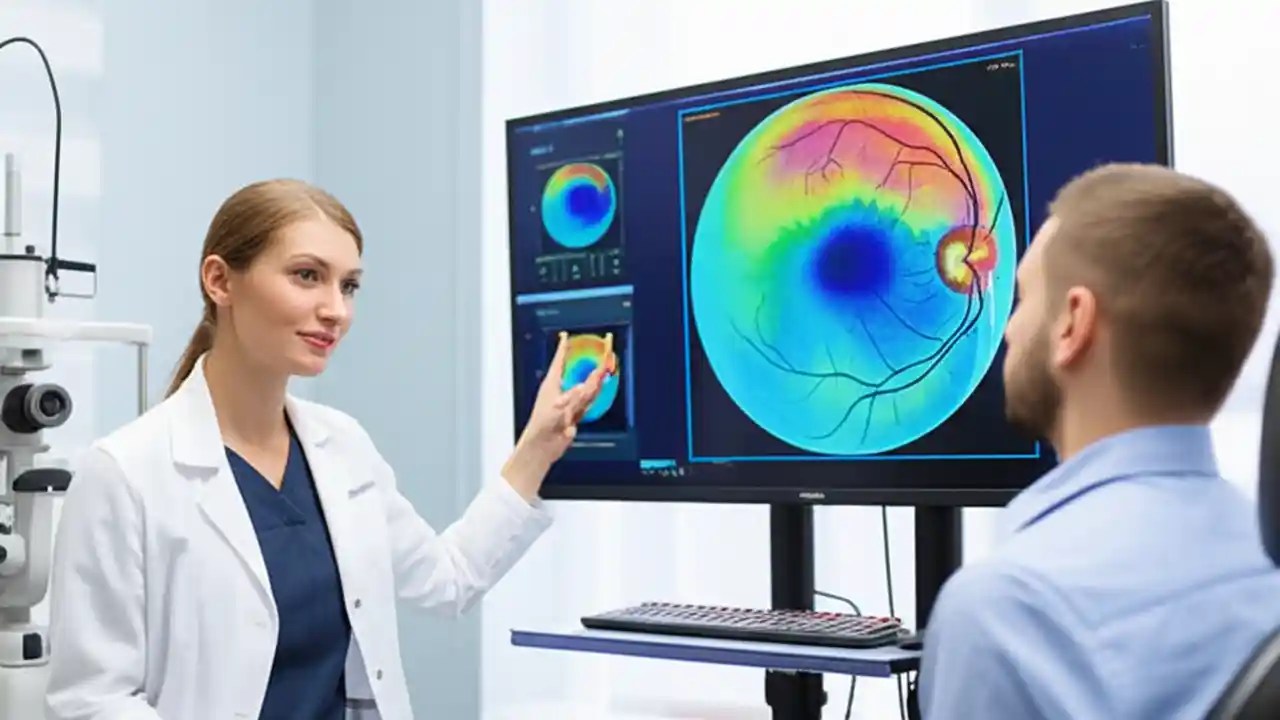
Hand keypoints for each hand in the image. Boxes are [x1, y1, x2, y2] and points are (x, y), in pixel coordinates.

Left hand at [502, 331, 613, 500]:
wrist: (543, 446)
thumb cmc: (542, 425)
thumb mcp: (559, 406)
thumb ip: (576, 395)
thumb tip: (589, 385)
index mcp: (551, 385)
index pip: (558, 362)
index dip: (563, 349)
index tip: (566, 337)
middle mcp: (559, 391)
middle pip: (576, 373)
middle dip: (588, 364)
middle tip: (600, 354)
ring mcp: (567, 402)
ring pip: (584, 387)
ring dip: (594, 378)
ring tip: (605, 368)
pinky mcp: (573, 414)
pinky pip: (587, 401)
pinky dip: (594, 393)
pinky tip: (600, 386)